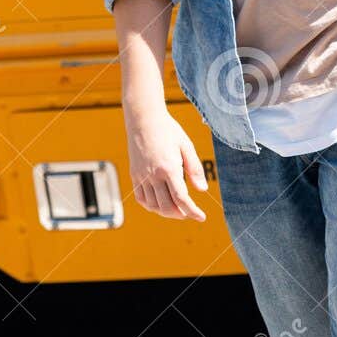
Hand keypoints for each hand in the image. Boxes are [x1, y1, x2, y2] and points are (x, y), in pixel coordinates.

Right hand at [126, 103, 207, 219]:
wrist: (143, 119)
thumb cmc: (168, 130)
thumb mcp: (186, 146)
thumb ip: (194, 169)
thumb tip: (202, 190)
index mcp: (169, 168)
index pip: (181, 198)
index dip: (192, 211)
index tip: (201, 217)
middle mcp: (153, 175)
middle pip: (167, 206)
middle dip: (180, 214)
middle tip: (190, 213)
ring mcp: (142, 176)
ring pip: (153, 205)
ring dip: (166, 212)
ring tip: (177, 210)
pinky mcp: (134, 175)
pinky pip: (141, 198)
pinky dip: (151, 206)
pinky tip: (160, 204)